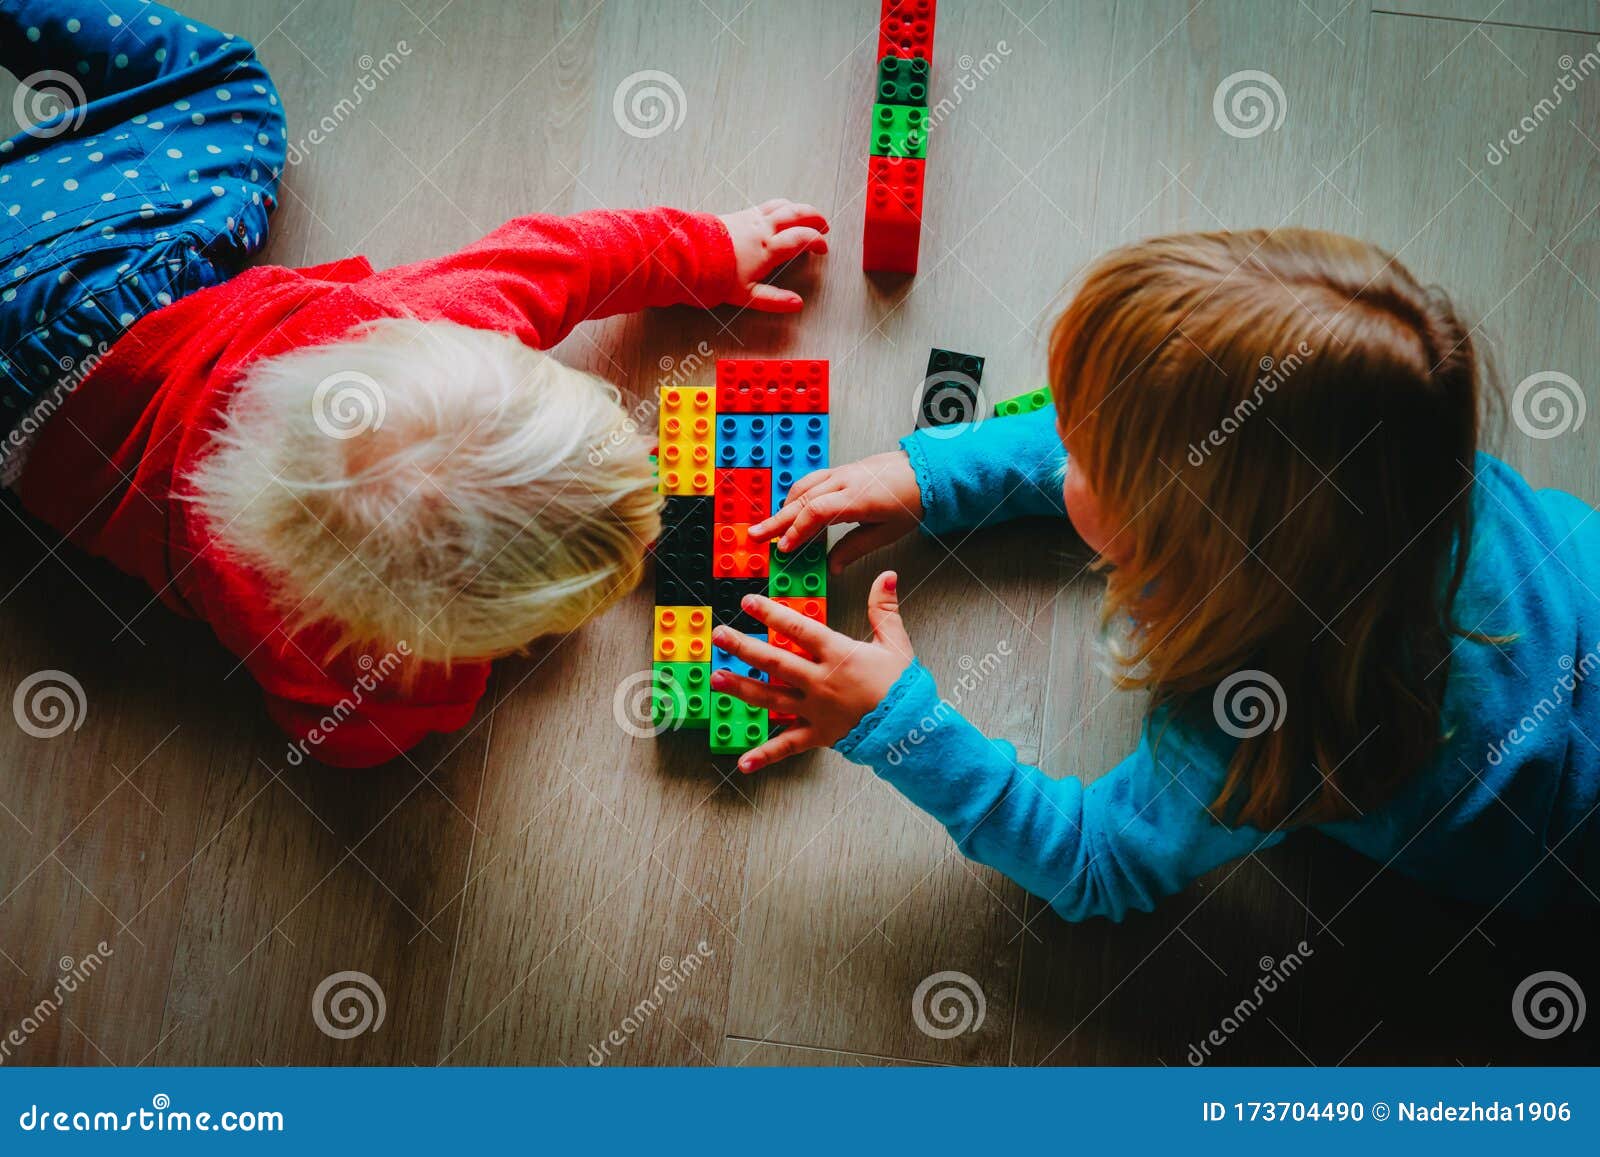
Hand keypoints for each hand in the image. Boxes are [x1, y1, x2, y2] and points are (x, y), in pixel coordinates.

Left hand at [709, 571, 913, 772]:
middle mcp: (820, 681)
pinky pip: (787, 746)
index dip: (771, 613)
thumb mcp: (895, 643)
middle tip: (719, 636)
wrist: (913, 729)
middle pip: (775, 662)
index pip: (798, 629)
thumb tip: (888, 576)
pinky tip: (742, 762)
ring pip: (771, 698)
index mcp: (837, 655)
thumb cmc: (903, 686)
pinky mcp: (817, 735)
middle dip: (743, 647)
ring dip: (741, 688)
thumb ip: (884, 609)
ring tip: (716, 678)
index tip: (748, 601)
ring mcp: (815, 710)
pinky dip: (764, 755)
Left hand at [717, 199, 828, 311]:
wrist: (688, 256)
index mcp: (768, 248)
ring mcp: (750, 218)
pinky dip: (780, 206)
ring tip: (805, 216)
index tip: (822, 248)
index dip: (817, 242)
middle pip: (796, 214)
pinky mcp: (738, 214)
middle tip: (823, 227)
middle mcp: (762, 228)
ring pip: (782, 205)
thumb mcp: (746, 296)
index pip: (802, 238)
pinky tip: (777, 213)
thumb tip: (796, 303)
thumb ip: (774, 299)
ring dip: (798, 209)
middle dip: (814, 218)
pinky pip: (766, 205)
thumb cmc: (715, 276)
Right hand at [750, 451, 921, 572]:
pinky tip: (790, 509)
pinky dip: (796, 496)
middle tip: (755, 535)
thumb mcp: (886, 533)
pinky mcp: (841, 470)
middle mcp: (844, 481)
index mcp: (857, 497)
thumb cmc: (910, 501)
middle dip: (776, 520)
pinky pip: (811, 482)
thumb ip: (854, 549)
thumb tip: (832, 567)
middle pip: (802, 499)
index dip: (796, 531)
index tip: (784, 548)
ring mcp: (841, 473)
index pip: (816, 512)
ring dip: (783, 507)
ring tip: (768, 526)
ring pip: (803, 487)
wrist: (925, 470)